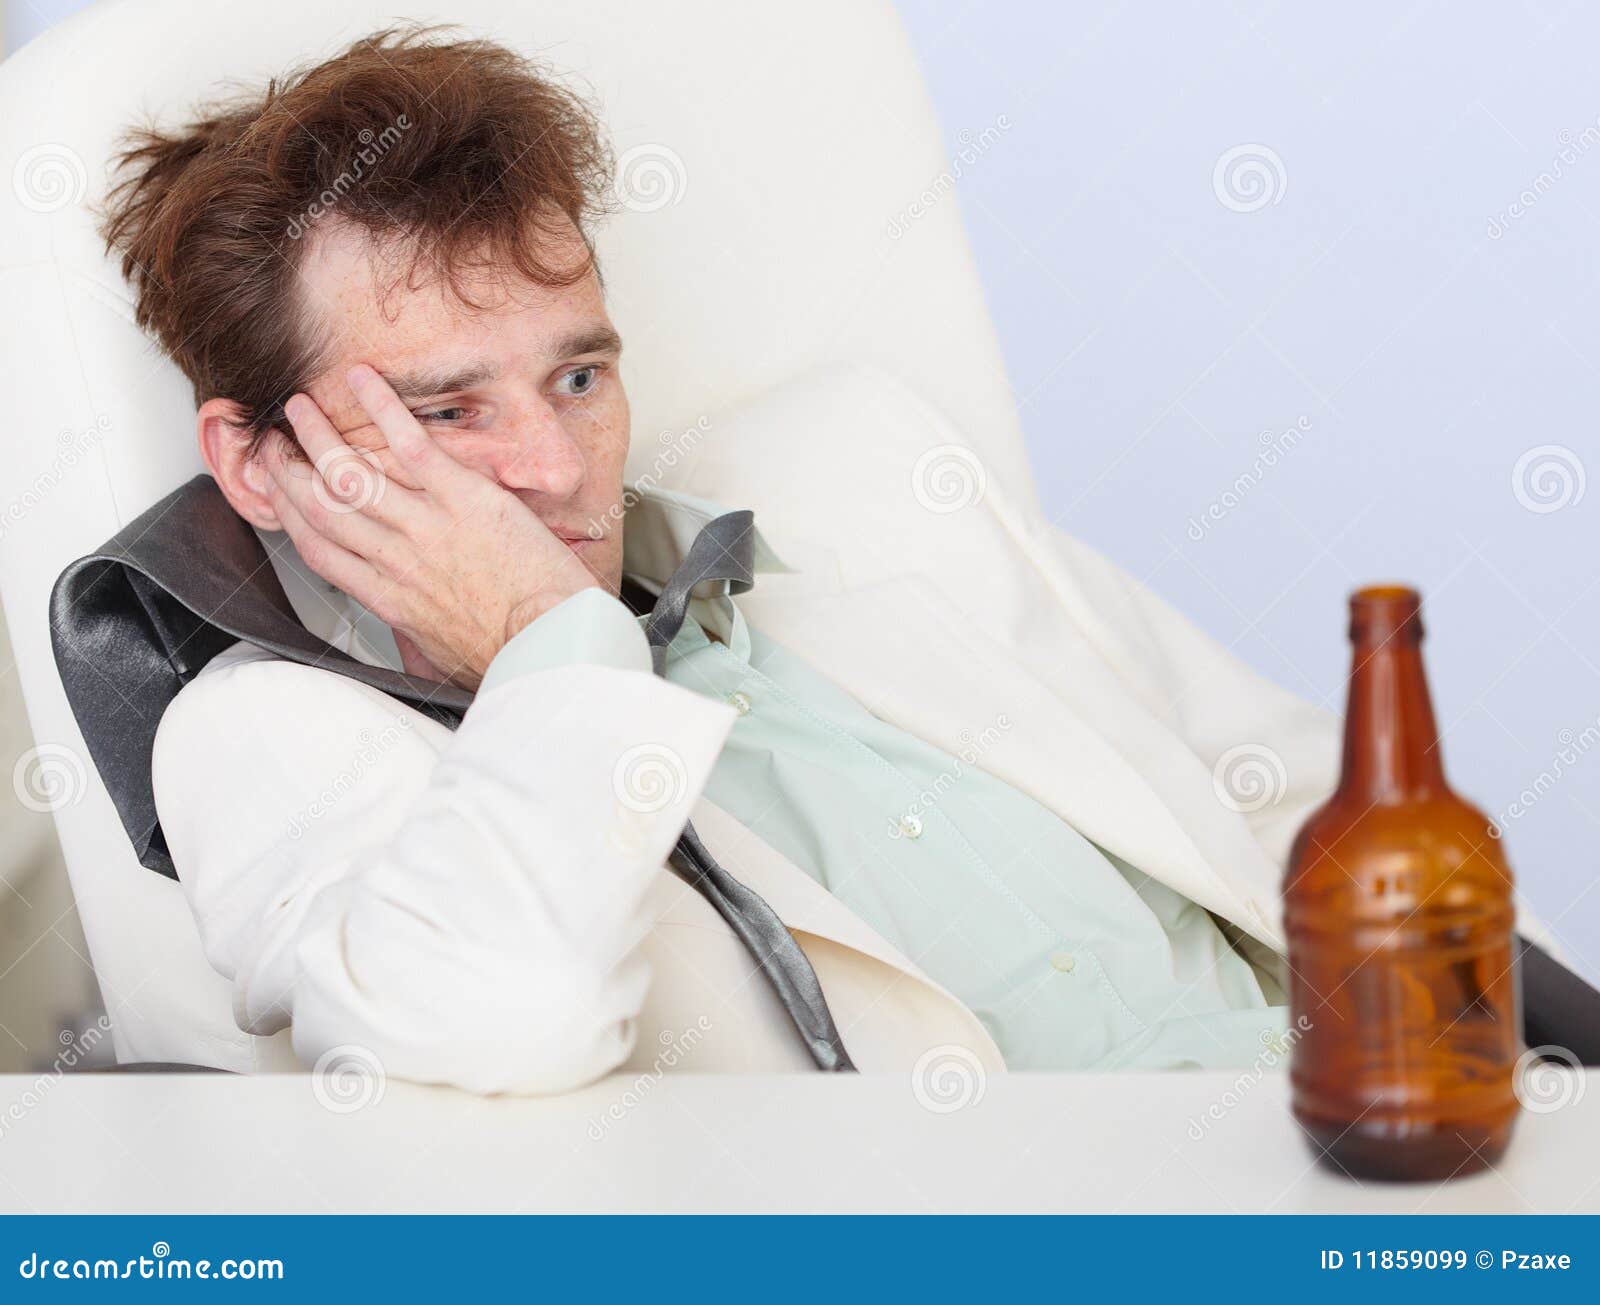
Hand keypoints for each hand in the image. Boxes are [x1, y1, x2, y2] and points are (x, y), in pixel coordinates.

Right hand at [263, 365, 603, 688]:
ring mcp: (427, 526)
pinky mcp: (464, 499)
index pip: (319, 550)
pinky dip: (383, 408)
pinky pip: (412, 445)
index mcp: (390, 599)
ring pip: (351, 473)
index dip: (288, 515)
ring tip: (298, 407)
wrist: (548, 642)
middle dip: (288, 469)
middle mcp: (396, 560)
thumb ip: (419, 633)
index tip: (276, 490)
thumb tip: (412, 632)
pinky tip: (363, 380)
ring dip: (318, 433)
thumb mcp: (446, 655)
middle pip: (322, 507)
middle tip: (272, 442)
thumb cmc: (511, 651)